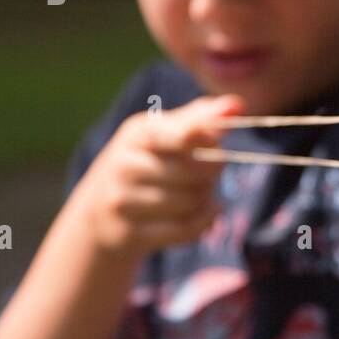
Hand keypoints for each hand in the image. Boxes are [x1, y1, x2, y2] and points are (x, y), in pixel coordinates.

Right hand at [73, 95, 242, 257]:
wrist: (101, 211)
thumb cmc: (146, 163)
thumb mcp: (164, 135)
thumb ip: (200, 119)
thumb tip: (237, 104)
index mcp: (138, 134)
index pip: (179, 134)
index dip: (204, 138)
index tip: (216, 139)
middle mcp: (124, 164)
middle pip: (194, 171)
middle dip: (211, 174)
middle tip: (210, 173)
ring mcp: (122, 200)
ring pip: (190, 201)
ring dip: (206, 198)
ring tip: (198, 192)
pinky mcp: (128, 233)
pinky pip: (184, 230)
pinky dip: (205, 222)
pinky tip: (209, 213)